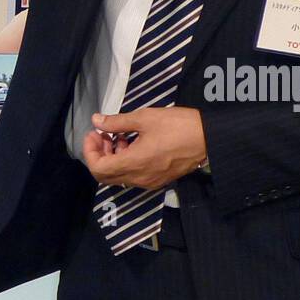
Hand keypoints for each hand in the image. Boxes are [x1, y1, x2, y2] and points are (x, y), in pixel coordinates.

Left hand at [82, 107, 206, 190]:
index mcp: (133, 164)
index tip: (94, 134)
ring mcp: (148, 182)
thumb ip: (117, 122)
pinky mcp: (157, 180)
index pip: (97, 168)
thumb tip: (96, 120)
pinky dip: (126, 162)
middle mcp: (138, 178)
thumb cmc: (178, 125)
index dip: (90, 151)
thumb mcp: (145, 118)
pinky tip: (132, 144)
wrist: (210, 138)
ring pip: (119, 176)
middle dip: (99, 155)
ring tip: (118, 136)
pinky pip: (133, 176)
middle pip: (105, 176)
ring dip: (112, 158)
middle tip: (102, 135)